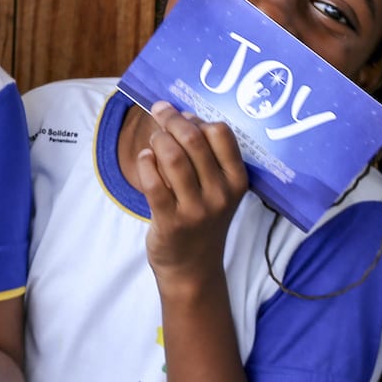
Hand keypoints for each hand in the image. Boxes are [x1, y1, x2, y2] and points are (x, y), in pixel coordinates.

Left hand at [132, 101, 248, 283]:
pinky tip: (144, 158)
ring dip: (158, 140)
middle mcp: (221, 193)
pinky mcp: (170, 221)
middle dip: (171, 120)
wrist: (193, 268)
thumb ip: (206, 157)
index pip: (222, 134)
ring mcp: (196, 209)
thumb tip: (183, 115)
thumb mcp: (218, 190)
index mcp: (237, 180)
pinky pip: (153, 183)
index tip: (182, 114)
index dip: (197, 118)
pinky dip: (145, 163)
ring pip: (173, 158)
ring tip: (154, 140)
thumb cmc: (203, 220)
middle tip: (159, 112)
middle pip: (194, 140)